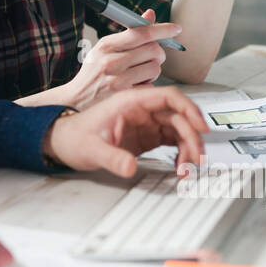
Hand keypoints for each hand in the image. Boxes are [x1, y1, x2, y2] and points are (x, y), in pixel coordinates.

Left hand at [43, 86, 208, 177]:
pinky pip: (172, 141)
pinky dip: (181, 153)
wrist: (64, 144)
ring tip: (188, 169)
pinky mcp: (146, 137)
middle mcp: (142, 110)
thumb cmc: (74, 138)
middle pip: (179, 116)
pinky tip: (180, 166)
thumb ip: (111, 158)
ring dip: (189, 147)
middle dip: (192, 137)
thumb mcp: (92, 149)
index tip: (201, 128)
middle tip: (197, 160)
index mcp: (131, 102)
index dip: (190, 110)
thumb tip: (129, 167)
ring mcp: (146, 123)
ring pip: (179, 130)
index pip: (169, 97)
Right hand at [66, 11, 181, 107]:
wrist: (76, 101)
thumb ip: (129, 33)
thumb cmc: (93, 73)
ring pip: (155, 68)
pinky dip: (148, 85)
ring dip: (153, 70)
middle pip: (153, 49)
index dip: (162, 29)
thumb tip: (149, 14)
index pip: (141, 32)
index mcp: (106, 45)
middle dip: (158, 53)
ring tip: (140, 74)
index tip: (176, 29)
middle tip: (152, 57)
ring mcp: (117, 80)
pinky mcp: (124, 97)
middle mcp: (111, 61)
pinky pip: (151, 86)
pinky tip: (136, 86)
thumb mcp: (105, 49)